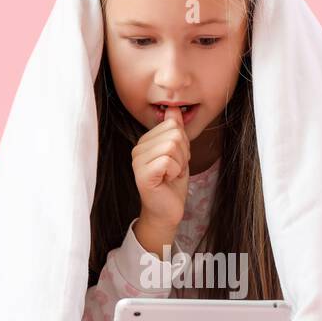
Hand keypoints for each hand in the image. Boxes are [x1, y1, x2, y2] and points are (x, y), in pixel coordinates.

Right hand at [132, 104, 190, 233]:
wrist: (167, 211)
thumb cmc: (172, 184)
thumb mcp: (179, 153)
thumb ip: (175, 130)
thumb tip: (174, 109)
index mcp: (145, 141)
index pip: (173, 125)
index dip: (183, 144)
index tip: (176, 160)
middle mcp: (138, 148)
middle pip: (174, 134)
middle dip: (183, 153)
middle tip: (174, 169)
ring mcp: (138, 161)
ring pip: (172, 145)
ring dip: (179, 163)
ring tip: (171, 175)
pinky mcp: (143, 174)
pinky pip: (168, 160)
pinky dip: (175, 172)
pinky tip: (167, 180)